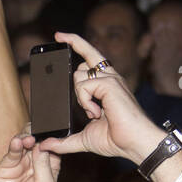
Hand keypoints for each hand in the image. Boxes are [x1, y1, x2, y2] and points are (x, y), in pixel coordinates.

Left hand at [37, 31, 161, 163]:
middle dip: (73, 41)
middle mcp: (109, 78)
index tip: (61, 38)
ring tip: (92, 113)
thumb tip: (47, 145)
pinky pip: (83, 86)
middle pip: (88, 52)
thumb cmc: (117, 140)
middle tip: (57, 36)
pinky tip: (96, 113)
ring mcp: (110, 79)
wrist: (134, 143)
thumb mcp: (84, 139)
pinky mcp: (110, 83)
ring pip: (79, 74)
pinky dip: (84, 101)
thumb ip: (65, 141)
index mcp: (105, 86)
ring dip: (79, 97)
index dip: (77, 46)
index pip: (90, 60)